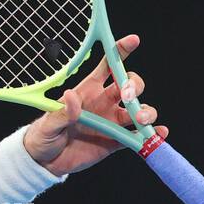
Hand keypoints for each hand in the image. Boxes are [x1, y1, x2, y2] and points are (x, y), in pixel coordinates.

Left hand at [22, 34, 167, 177]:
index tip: (133, 40)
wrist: (45, 162)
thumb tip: (72, 96)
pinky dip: (151, 135)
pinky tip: (159, 133)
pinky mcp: (116, 142)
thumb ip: (62, 112)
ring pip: (139, 110)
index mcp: (88, 91)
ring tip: (142, 120)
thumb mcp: (48, 122)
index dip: (120, 51)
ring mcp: (112, 122)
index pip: (108, 66)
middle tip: (127, 97)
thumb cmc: (44, 136)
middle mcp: (104, 103)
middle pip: (129, 85)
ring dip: (147, 111)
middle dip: (134, 86)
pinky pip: (138, 137)